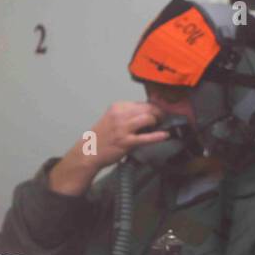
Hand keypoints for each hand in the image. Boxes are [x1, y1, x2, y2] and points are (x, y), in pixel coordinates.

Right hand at [49, 102, 170, 194]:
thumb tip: (147, 113)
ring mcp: (122, 128)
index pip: (141, 103)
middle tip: (162, 118)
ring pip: (148, 118)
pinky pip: (146, 137)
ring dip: (157, 122)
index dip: (152, 107)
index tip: (157, 112)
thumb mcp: (112, 118)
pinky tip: (165, 135)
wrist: (89, 151)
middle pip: (147, 108)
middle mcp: (119, 115)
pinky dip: (158, 136)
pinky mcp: (125, 142)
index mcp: (117, 107)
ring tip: (159, 126)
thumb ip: (127, 114)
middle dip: (158, 113)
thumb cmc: (102, 137)